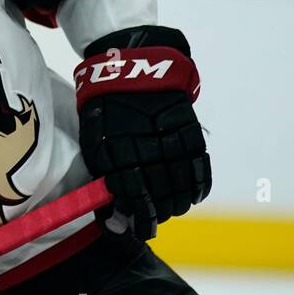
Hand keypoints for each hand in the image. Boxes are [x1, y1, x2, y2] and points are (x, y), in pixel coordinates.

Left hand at [73, 26, 210, 239]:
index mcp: (115, 150)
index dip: (138, 218)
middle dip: (157, 216)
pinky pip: (200, 168)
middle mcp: (145, 147)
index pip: (131, 196)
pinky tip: (192, 195)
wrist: (134, 64)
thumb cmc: (106, 108)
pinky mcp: (191, 131)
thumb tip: (115, 220)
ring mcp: (171, 139)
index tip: (140, 230)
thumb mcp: (93, 140)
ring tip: (171, 209)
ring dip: (177, 205)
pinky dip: (198, 187)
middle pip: (158, 195)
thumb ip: (103, 179)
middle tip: (154, 222)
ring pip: (181, 186)